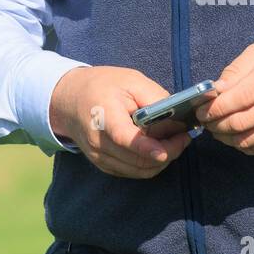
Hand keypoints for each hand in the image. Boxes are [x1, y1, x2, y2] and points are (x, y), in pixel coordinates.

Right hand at [48, 66, 192, 177]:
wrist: (68, 99)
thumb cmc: (102, 86)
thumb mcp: (131, 81)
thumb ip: (155, 99)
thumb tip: (177, 120)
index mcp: (103, 117)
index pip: (125, 138)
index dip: (148, 148)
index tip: (168, 150)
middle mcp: (98, 143)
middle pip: (138, 160)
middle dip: (168, 152)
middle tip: (185, 137)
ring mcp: (99, 157)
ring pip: (138, 171)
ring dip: (162, 161)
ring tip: (176, 142)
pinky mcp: (103, 164)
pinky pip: (132, 172)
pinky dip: (149, 165)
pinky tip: (160, 149)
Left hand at [194, 41, 253, 154]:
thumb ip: (236, 70)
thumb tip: (215, 90)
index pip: (238, 98)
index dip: (215, 108)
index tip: (200, 109)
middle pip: (240, 122)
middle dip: (216, 124)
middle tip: (205, 121)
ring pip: (248, 140)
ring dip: (225, 138)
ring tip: (216, 129)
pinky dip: (242, 146)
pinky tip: (235, 137)